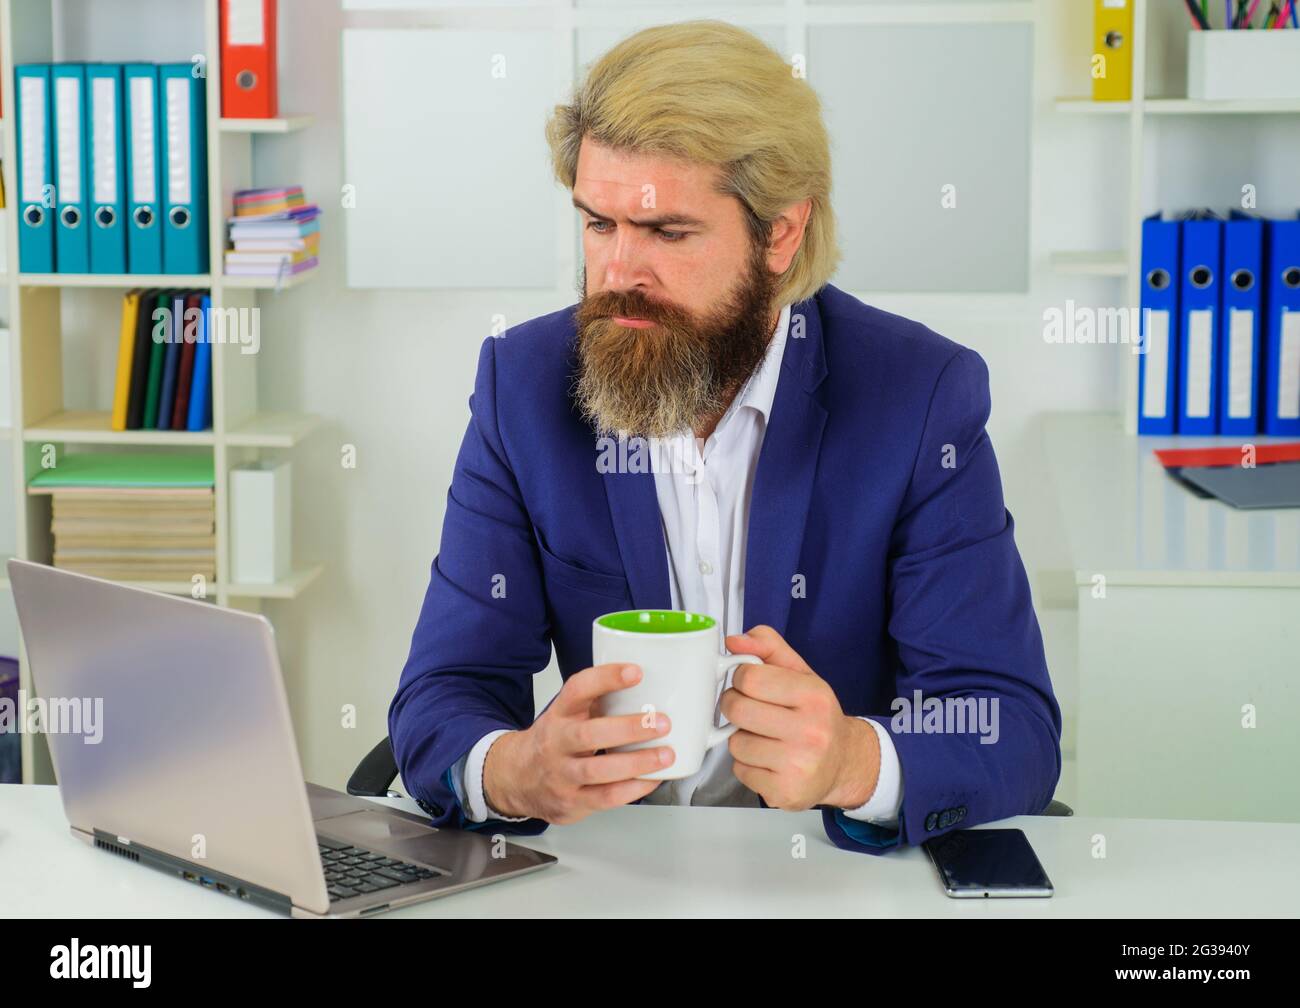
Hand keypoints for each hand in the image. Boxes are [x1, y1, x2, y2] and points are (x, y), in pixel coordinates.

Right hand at [482, 662, 673, 823]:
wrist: (517, 778)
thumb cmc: (553, 742)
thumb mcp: (566, 715)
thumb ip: (596, 701)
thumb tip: (648, 685)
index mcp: (559, 714)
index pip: (578, 689)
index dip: (606, 678)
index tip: (635, 672)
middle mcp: (557, 743)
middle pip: (589, 734)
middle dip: (629, 727)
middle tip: (661, 722)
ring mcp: (562, 775)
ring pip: (599, 770)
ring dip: (637, 763)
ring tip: (666, 754)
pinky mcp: (572, 802)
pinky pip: (606, 797)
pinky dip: (634, 788)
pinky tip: (653, 779)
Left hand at [721, 625, 879, 811]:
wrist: (843, 763)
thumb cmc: (815, 715)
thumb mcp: (800, 673)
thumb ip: (767, 647)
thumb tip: (734, 641)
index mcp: (814, 696)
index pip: (750, 677)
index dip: (742, 678)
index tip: (750, 683)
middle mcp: (810, 732)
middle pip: (737, 709)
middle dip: (734, 706)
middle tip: (748, 710)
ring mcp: (798, 766)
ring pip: (735, 743)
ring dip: (742, 739)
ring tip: (763, 738)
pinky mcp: (784, 793)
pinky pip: (740, 771)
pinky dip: (747, 765)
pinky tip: (768, 760)